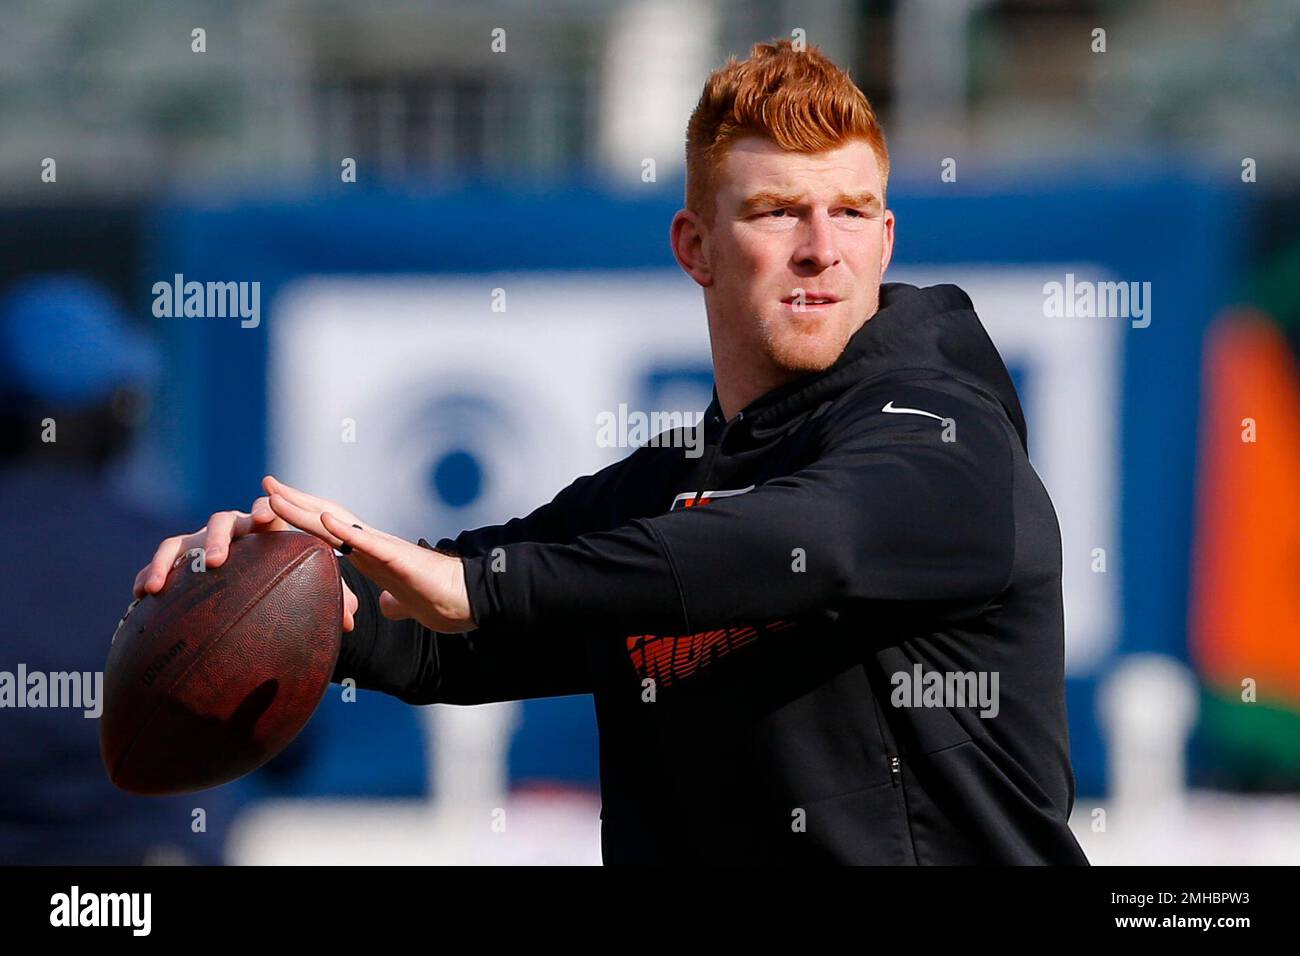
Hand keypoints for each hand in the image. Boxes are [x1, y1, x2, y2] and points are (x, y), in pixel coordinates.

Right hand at [131, 487, 359, 631]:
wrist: (260, 587)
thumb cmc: (293, 584)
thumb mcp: (313, 589)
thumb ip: (333, 597)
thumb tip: (354, 622)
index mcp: (267, 530)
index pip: (267, 510)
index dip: (266, 509)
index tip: (266, 518)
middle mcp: (233, 533)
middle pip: (221, 522)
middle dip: (217, 538)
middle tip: (216, 561)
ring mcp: (202, 544)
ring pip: (182, 540)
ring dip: (170, 559)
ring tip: (161, 584)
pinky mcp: (180, 562)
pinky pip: (161, 562)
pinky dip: (149, 573)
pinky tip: (141, 594)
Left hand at [264, 475, 474, 633]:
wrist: (467, 600)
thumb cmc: (439, 598)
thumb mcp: (403, 600)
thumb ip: (391, 599)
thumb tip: (385, 605)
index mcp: (371, 554)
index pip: (331, 529)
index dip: (303, 515)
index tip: (276, 502)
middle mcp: (373, 545)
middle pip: (328, 517)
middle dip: (295, 502)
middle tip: (267, 484)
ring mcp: (385, 549)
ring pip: (339, 525)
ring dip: (307, 511)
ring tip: (279, 497)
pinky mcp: (400, 559)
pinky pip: (367, 542)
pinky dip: (344, 530)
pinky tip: (325, 519)